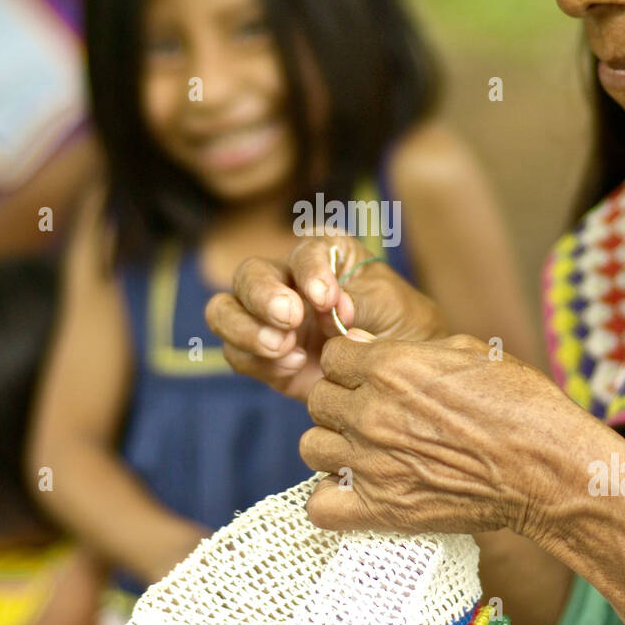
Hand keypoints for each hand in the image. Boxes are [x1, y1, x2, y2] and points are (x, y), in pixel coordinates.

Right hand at [205, 234, 445, 400]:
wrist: (399, 374)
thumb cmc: (400, 326)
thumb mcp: (392, 306)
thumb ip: (361, 301)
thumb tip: (331, 307)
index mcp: (325, 254)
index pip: (305, 250)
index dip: (310, 271)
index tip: (327, 299)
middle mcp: (288, 278)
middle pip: (250, 274)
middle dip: (263, 296)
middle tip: (291, 319)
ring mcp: (267, 317)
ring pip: (224, 310)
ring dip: (246, 329)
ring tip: (285, 348)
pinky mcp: (261, 355)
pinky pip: (236, 353)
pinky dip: (257, 360)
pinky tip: (292, 366)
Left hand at [299, 332, 588, 537]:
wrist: (548, 467)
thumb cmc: (519, 404)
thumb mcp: (466, 351)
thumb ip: (405, 347)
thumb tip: (360, 343)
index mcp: (390, 366)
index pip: (331, 357)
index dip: (350, 365)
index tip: (368, 376)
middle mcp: (372, 411)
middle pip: (318, 400)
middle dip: (342, 402)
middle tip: (372, 414)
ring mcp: (372, 462)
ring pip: (311, 447)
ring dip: (334, 446)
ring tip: (363, 451)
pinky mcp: (381, 508)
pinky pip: (320, 505)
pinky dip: (333, 499)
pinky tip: (358, 490)